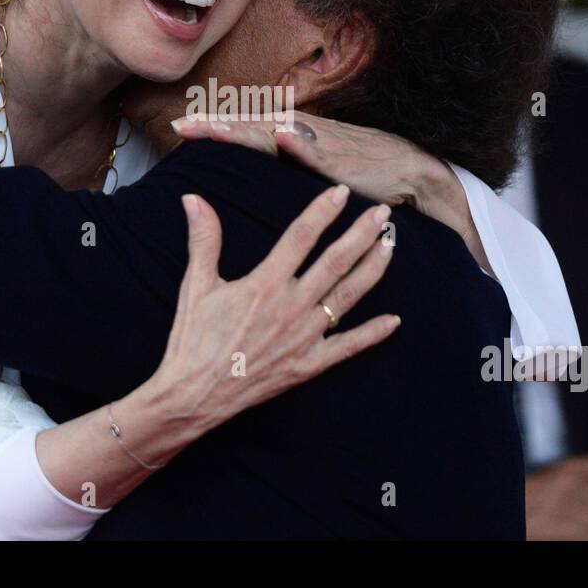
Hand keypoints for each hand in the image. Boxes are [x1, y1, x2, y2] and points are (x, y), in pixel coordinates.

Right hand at [149, 184, 398, 434]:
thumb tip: (193, 198)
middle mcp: (291, 307)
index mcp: (265, 284)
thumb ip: (203, 239)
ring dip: (372, 269)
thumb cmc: (193, 340)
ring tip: (390, 247)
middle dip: (362, 234)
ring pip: (348, 296)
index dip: (323, 211)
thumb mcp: (197, 285)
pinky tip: (394, 320)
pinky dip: (373, 334)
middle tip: (382, 212)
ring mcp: (304, 337)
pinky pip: (348, 347)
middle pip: (336, 262)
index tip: (340, 192)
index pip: (302, 237)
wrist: (194, 395)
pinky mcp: (309, 365)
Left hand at [170, 111, 488, 272]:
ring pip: (277, 133)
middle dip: (216, 125)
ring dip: (246, 129)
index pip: (245, 128)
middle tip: (181, 125)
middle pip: (251, 126)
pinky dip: (301, 143)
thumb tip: (258, 155)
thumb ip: (287, 159)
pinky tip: (284, 136)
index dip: (213, 126)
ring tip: (216, 128)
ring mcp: (323, 144)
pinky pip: (320, 151)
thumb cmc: (361, 168)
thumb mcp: (317, 162)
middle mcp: (303, 133)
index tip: (179, 126)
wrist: (411, 169)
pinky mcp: (344, 159)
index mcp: (292, 136)